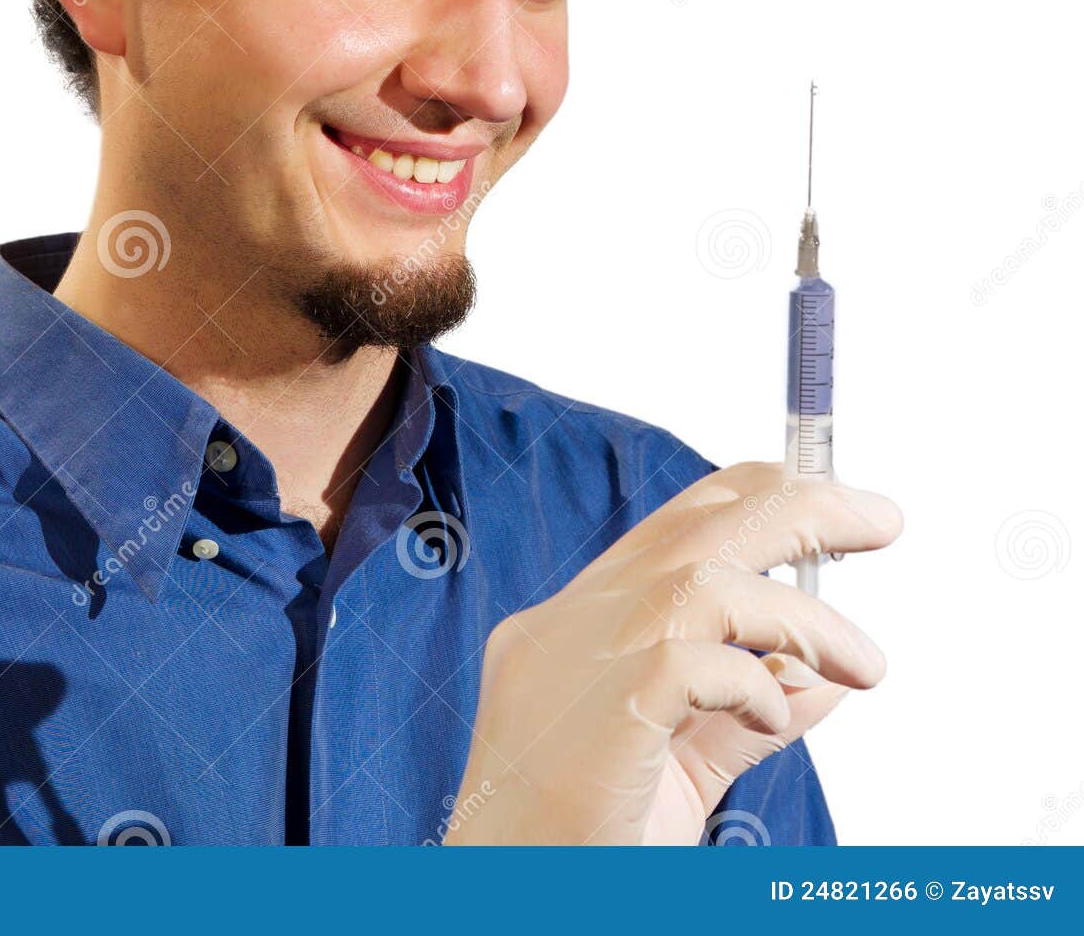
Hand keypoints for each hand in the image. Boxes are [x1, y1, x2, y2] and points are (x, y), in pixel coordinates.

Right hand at [442, 461, 903, 844]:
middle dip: (797, 508)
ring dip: (801, 613)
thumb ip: (744, 714)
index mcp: (574, 627)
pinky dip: (756, 686)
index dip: (748, 495)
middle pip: (691, 528)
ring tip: (866, 662)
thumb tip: (826, 674)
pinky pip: (697, 662)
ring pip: (704, 579)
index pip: (667, 530)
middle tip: (880, 517)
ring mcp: (576, 659)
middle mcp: (568, 625)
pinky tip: (772, 723)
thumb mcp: (677, 770)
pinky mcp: (603, 709)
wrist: (510, 904)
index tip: (824, 496)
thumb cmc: (580, 849)